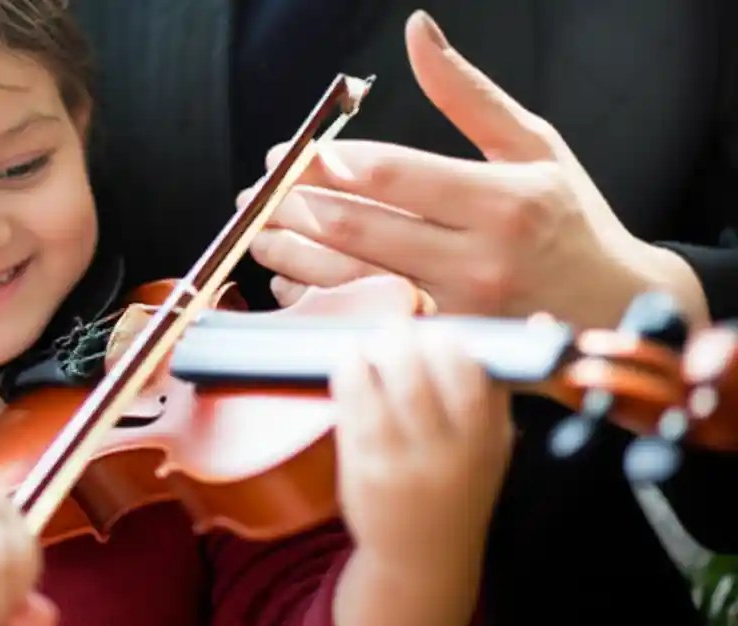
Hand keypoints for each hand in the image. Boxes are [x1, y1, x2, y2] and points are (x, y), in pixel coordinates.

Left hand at [244, 10, 707, 330]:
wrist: (611, 309)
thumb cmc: (569, 221)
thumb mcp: (533, 145)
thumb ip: (467, 93)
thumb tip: (416, 32)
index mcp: (502, 201)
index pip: (390, 175)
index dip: (326, 162)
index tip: (287, 154)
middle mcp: (478, 260)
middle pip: (358, 228)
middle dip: (294, 205)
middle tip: (258, 191)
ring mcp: (457, 312)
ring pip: (349, 280)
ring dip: (291, 253)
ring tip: (258, 231)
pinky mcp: (440, 347)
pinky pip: (360, 320)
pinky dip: (316, 299)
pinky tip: (288, 278)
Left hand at [331, 321, 512, 575]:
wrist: (425, 557)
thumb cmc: (460, 485)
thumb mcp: (495, 441)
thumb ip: (501, 385)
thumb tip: (543, 319)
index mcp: (487, 439)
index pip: (471, 372)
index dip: (448, 340)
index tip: (434, 328)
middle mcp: (449, 453)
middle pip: (420, 376)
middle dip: (403, 338)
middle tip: (394, 325)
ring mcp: (405, 464)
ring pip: (384, 390)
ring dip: (372, 352)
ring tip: (368, 341)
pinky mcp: (366, 472)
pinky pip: (353, 410)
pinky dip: (348, 376)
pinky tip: (348, 363)